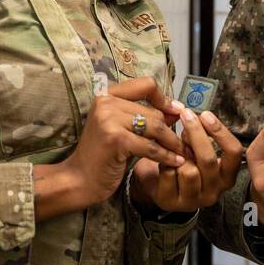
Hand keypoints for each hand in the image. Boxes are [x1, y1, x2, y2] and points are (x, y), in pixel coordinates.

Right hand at [61, 76, 184, 207]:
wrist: (79, 179)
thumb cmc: (102, 155)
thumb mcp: (123, 129)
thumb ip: (146, 116)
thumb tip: (178, 110)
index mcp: (107, 95)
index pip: (146, 84)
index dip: (165, 98)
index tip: (177, 112)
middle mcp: (106, 102)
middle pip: (154, 111)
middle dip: (170, 129)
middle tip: (183, 142)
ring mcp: (109, 119)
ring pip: (155, 127)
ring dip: (172, 142)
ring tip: (183, 152)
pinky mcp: (115, 138)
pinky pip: (150, 146)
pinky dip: (166, 156)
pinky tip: (175, 162)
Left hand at [131, 106, 243, 212]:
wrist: (157, 184)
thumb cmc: (182, 163)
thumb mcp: (196, 150)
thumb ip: (199, 137)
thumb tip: (192, 118)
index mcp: (226, 177)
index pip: (234, 152)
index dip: (221, 131)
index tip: (206, 115)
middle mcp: (214, 192)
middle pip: (209, 159)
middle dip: (196, 133)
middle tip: (185, 115)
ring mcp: (193, 200)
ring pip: (189, 171)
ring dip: (178, 155)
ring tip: (173, 148)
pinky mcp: (172, 203)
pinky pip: (169, 175)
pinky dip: (164, 163)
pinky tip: (163, 161)